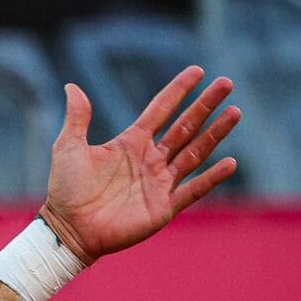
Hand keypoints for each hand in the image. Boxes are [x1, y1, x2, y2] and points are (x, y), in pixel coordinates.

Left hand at [39, 66, 239, 265]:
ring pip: (194, 153)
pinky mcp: (163, 207)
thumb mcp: (69, 148)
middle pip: (185, 127)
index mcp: (131, 143)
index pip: (161, 110)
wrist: (68, 229)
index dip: (178, 91)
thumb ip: (77, 118)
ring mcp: (159, 183)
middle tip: (227, 83)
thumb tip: (72, 86)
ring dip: (215, 133)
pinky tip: (230, 163)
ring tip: (234, 112)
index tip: (198, 71)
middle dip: (205, 106)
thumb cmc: (66, 190)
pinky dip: (211, 178)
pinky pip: (192, 190)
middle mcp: (150, 160)